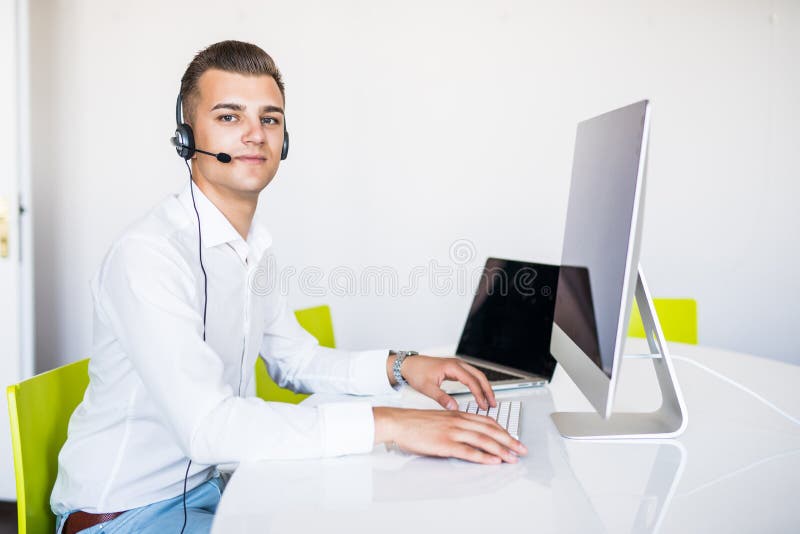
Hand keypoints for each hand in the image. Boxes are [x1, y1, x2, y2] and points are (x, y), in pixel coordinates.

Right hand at [373, 406, 527, 463]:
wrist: (399, 422)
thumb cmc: (416, 423)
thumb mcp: (441, 419)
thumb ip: (456, 424)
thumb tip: (469, 434)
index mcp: (459, 415)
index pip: (488, 422)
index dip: (503, 430)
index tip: (513, 439)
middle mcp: (459, 422)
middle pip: (490, 430)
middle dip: (509, 441)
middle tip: (521, 449)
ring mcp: (453, 432)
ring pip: (483, 440)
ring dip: (501, 450)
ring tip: (512, 458)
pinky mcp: (445, 444)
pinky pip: (469, 451)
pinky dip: (483, 457)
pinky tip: (493, 461)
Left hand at [388, 354, 495, 410]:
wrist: (408, 365)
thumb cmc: (416, 372)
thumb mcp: (427, 388)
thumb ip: (441, 398)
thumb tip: (453, 408)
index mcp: (452, 367)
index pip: (472, 381)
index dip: (479, 394)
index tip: (483, 405)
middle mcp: (457, 364)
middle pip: (479, 376)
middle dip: (488, 390)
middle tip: (492, 404)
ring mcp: (456, 365)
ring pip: (476, 375)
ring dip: (484, 387)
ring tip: (489, 400)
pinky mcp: (454, 368)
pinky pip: (471, 375)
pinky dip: (477, 384)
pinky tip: (478, 393)